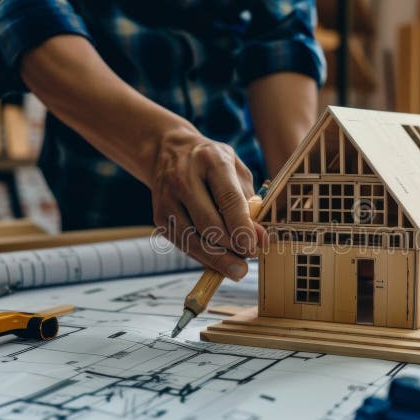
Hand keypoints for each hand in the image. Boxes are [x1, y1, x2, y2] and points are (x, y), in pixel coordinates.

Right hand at [149, 124, 267, 279]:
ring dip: (218, 258)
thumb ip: (249, 201)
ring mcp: (167, 199)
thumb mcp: (235, 170)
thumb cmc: (210, 163)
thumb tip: (260, 238)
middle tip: (249, 256)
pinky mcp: (159, 217)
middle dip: (232, 246)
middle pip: (209, 224)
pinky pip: (184, 244)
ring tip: (237, 268)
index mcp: (211, 161)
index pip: (228, 198)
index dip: (242, 227)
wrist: (167, 151)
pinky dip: (203, 256)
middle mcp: (184, 179)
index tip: (254, 247)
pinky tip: (219, 261)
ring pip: (194, 239)